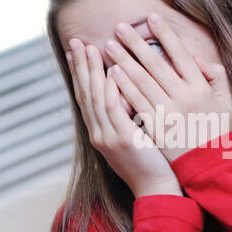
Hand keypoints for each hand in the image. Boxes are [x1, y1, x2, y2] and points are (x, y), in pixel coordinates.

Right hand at [66, 36, 182, 197]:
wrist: (156, 188)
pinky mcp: (122, 140)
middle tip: (75, 42)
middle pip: (85, 93)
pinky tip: (110, 72)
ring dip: (91, 72)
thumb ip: (126, 115)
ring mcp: (107, 137)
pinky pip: (113, 110)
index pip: (86, 97)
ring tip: (89, 48)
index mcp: (100, 132)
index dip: (80, 73)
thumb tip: (125, 92)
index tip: (76, 52)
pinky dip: (110, 90)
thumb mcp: (133, 136)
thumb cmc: (152, 162)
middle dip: (80, 66)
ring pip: (95, 98)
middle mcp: (98, 133)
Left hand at [101, 13, 231, 161]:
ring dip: (124, 60)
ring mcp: (169, 112)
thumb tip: (197, 59)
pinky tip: (112, 73)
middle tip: (119, 27)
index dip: (165, 34)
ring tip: (109, 45)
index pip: (180, 54)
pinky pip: (136, 102)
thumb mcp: (224, 102)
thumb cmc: (215, 132)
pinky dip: (123, 86)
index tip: (151, 17)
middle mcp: (185, 96)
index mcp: (201, 87)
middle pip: (156, 63)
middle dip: (136, 43)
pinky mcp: (155, 127)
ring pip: (143, 80)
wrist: (208, 166)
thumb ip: (215, 77)